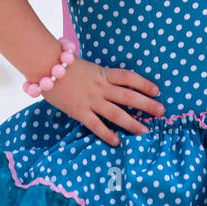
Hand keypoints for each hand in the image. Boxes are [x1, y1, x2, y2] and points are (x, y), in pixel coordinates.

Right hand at [42, 57, 164, 145]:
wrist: (44, 64)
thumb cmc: (63, 64)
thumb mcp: (87, 66)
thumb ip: (99, 76)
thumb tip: (111, 83)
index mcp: (103, 73)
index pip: (129, 77)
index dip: (144, 84)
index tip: (157, 90)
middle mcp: (101, 87)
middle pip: (129, 96)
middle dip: (147, 104)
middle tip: (162, 111)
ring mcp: (91, 100)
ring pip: (117, 113)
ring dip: (133, 123)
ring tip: (146, 131)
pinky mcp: (79, 111)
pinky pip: (96, 125)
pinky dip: (107, 134)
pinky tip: (117, 142)